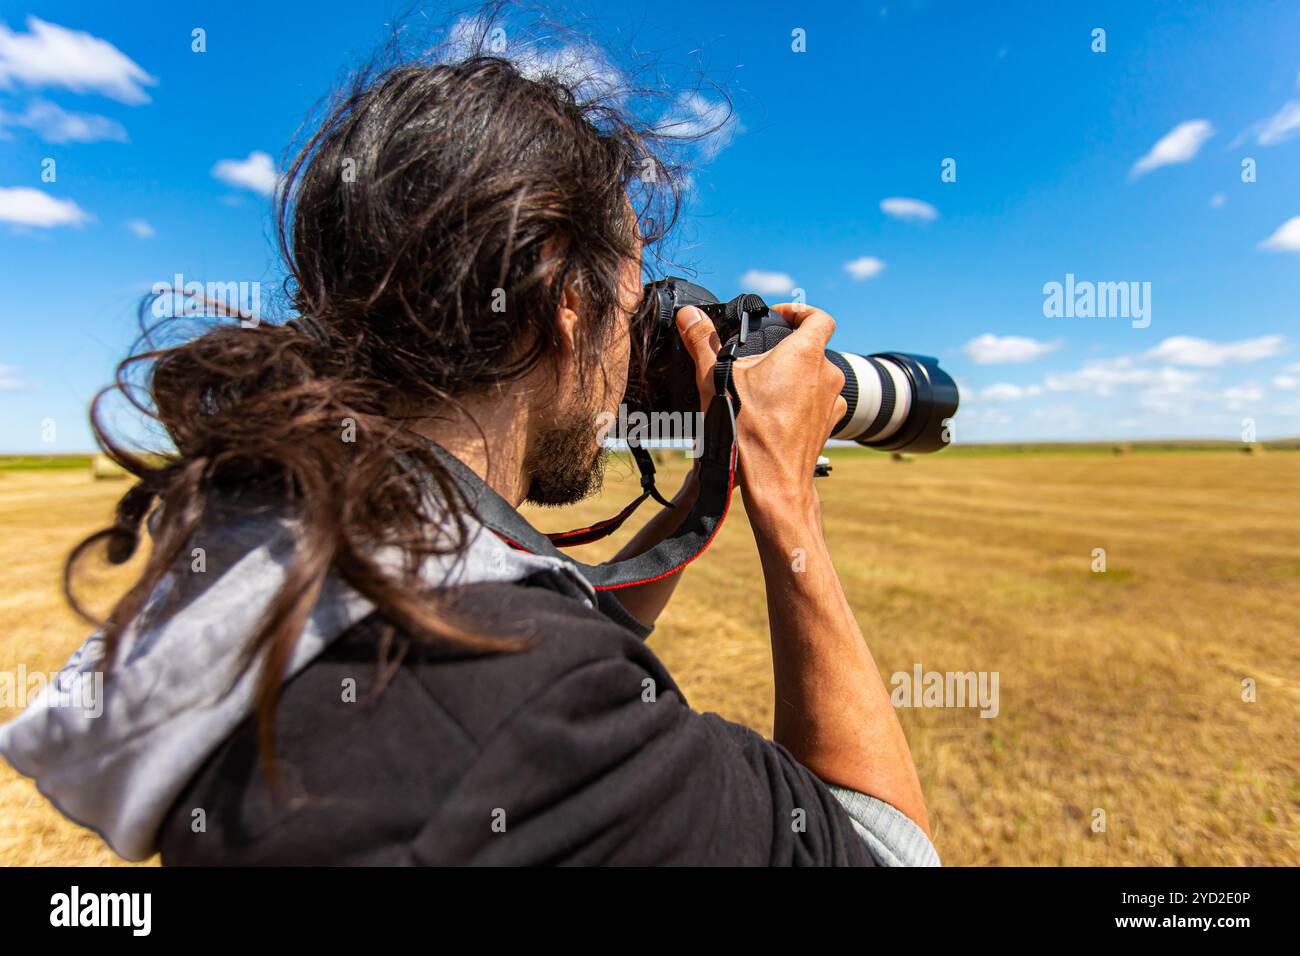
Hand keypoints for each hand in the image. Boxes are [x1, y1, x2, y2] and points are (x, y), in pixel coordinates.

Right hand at [675, 302, 845, 523]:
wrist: (774, 483)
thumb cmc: (748, 432)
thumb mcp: (717, 380)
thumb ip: (704, 342)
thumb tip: (689, 314)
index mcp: (805, 353)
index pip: (817, 316)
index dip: (798, 312)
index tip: (778, 319)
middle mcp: (827, 373)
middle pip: (810, 349)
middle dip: (784, 353)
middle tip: (756, 365)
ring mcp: (832, 400)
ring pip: (813, 377)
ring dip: (792, 379)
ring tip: (762, 394)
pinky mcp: (830, 423)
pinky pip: (817, 402)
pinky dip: (800, 403)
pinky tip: (775, 415)